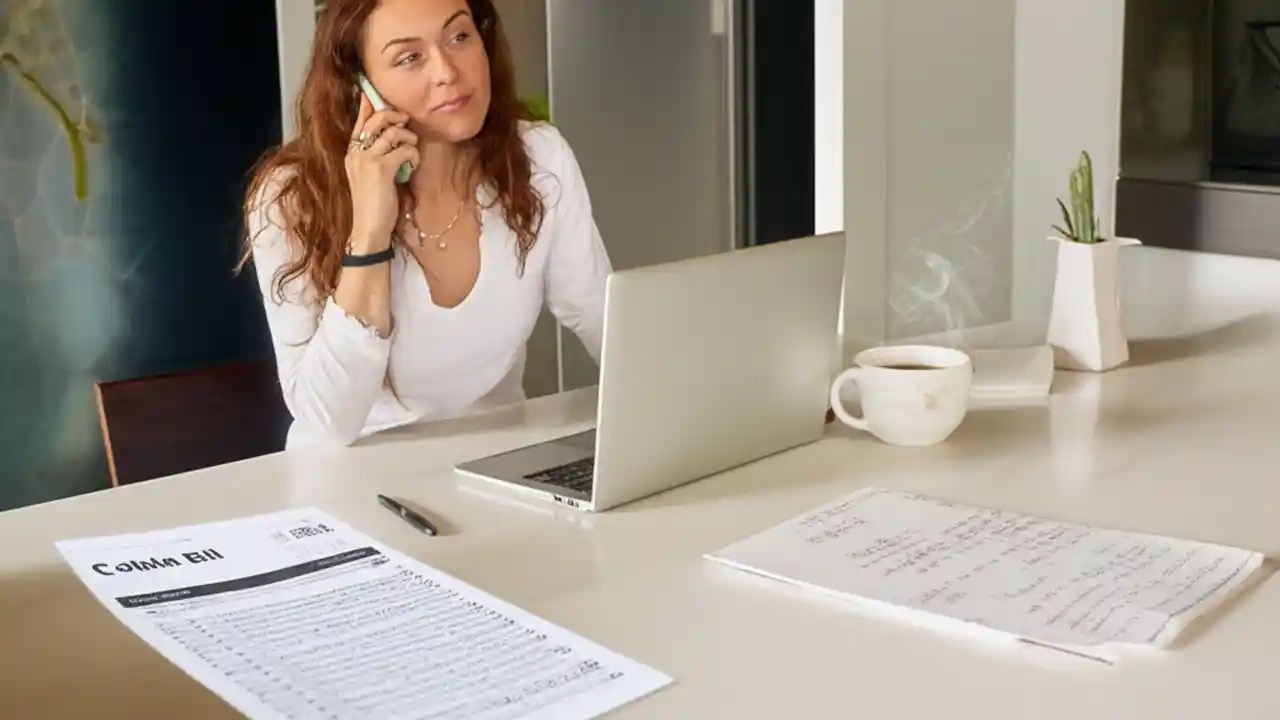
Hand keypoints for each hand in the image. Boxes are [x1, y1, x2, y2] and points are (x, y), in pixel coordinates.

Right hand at [345, 95, 420, 252]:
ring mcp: (367, 160)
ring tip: (411, 155)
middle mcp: (356, 152)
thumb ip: (376, 155)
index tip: (373, 93)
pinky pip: (405, 150)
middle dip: (397, 117)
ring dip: (409, 141)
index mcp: (351, 152)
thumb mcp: (371, 175)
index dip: (369, 104)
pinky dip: (413, 157)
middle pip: (378, 118)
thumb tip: (390, 138)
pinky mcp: (381, 169)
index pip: (360, 121)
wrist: (368, 229)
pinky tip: (412, 167)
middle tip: (406, 125)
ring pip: (394, 133)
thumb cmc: (374, 205)